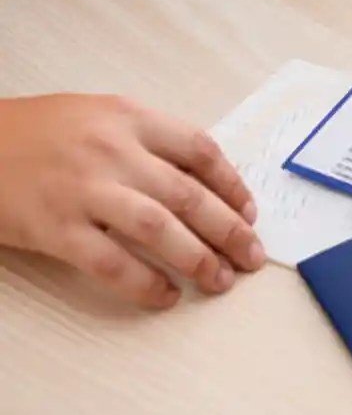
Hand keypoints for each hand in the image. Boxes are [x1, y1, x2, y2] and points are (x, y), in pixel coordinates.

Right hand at [0, 94, 263, 308]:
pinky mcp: (54, 227)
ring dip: (198, 258)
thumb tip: (203, 183)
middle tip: (253, 256)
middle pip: (189, 194)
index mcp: (129, 118)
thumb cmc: (36, 132)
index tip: (250, 212)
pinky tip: (165, 296)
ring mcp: (84, 189)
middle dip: (229, 230)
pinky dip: (144, 283)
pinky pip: (112, 262)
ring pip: (160, 227)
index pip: (200, 150)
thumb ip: (147, 141)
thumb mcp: (98, 117)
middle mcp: (112, 150)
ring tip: (221, 280)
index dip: (232, 185)